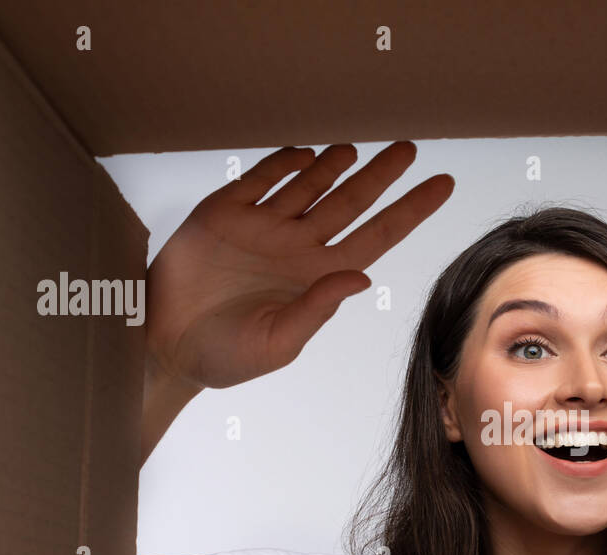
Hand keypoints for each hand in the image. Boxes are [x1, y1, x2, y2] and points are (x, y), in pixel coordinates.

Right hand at [144, 141, 453, 390]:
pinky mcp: (223, 212)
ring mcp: (262, 226)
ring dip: (334, 163)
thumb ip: (317, 308)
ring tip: (358, 146)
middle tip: (410, 146)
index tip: (442, 185)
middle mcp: (297, 246)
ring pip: (309, 184)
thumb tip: (362, 277)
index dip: (410, 211)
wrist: (164, 346)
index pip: (376, 237)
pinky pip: (260, 179)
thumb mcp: (278, 342)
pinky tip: (305, 154)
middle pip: (351, 202)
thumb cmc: (226, 356)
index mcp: (318, 277)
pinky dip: (283, 164)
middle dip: (381, 175)